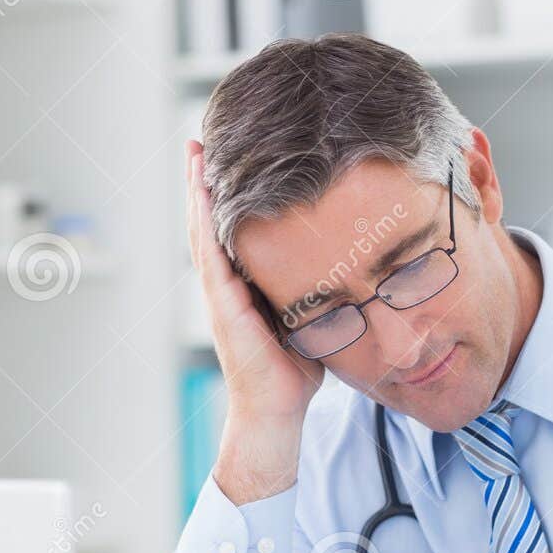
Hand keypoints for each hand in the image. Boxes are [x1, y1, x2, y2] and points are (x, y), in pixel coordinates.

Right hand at [186, 141, 323, 501]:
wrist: (276, 412)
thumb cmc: (295, 373)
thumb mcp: (313, 318)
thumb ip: (322, 292)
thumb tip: (358, 268)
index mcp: (245, 285)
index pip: (234, 229)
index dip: (228, 195)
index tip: (229, 158)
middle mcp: (227, 285)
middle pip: (212, 222)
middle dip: (205, 181)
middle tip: (198, 140)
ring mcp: (221, 295)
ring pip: (204, 231)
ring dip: (198, 192)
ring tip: (193, 153)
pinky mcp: (224, 306)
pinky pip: (211, 256)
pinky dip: (205, 224)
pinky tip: (203, 196)